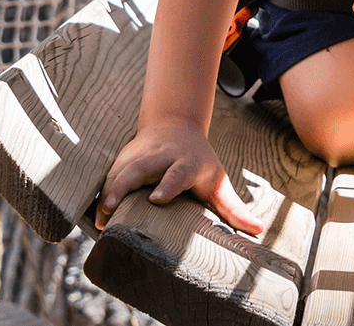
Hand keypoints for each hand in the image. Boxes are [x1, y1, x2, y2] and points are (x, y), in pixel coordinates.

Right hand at [98, 114, 262, 236]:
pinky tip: (94, 213)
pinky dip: (101, 192)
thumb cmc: (199, 160)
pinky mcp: (124, 158)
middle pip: (140, 167)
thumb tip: (259, 230)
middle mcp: (159, 156)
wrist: (176, 124)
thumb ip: (233, 208)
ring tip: (99, 219)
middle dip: (124, 185)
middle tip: (111, 207)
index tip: (157, 199)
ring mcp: (139, 155)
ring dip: (107, 192)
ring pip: (120, 170)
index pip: (177, 172)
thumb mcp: (217, 181)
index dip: (168, 185)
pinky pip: (109, 174)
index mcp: (185, 162)